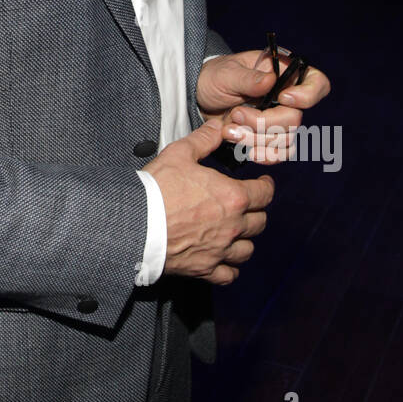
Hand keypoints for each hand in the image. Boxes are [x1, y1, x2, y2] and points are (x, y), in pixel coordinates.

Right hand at [144, 118, 273, 283]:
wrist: (136, 223)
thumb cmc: (157, 188)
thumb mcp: (180, 154)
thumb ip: (204, 139)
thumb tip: (218, 127)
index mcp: (232, 196)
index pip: (265, 194)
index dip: (266, 187)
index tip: (263, 184)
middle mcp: (232, 226)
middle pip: (260, 222)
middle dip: (256, 212)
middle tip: (248, 206)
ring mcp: (220, 250)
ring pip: (247, 250)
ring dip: (245, 240)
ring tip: (237, 233)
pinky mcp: (205, 268)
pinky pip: (229, 274)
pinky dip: (230, 268)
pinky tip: (224, 260)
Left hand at [196, 50, 330, 163]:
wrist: (198, 99)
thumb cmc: (214, 78)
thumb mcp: (226, 74)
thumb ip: (248, 78)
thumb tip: (270, 80)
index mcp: (283, 73)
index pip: (316, 83)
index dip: (308, 95)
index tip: (282, 98)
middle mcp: (287, 97)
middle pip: (295, 119)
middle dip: (263, 122)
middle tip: (235, 114)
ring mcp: (279, 120)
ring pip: (285, 139)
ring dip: (256, 139)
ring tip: (229, 131)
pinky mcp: (270, 138)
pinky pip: (280, 153)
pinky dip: (265, 156)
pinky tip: (248, 154)